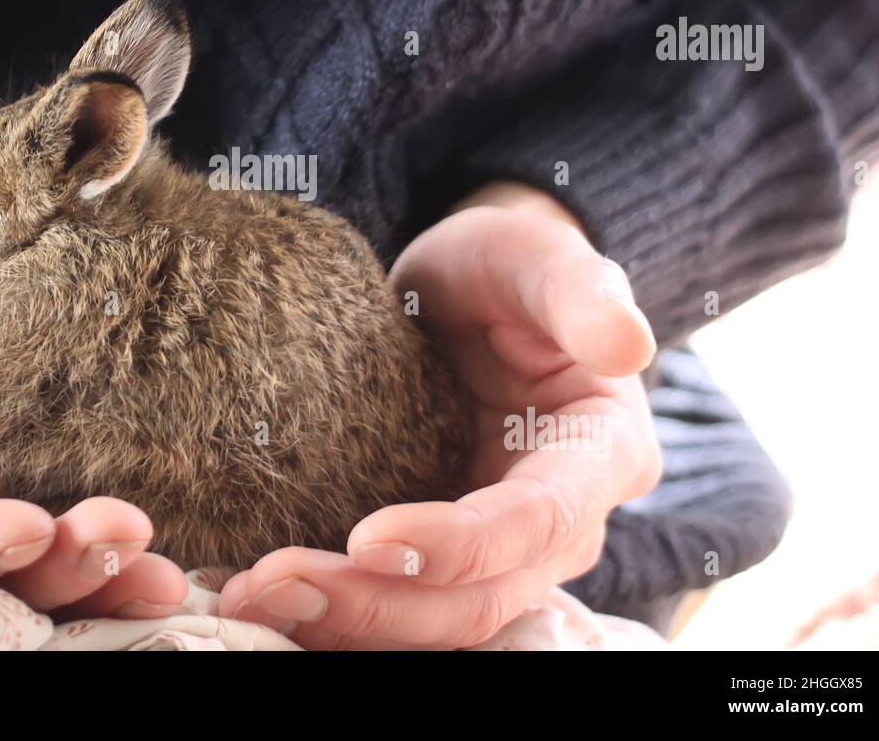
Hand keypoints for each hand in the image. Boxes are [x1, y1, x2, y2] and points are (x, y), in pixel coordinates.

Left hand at [220, 182, 659, 648]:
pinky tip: (261, 603)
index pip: (538, 520)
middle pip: (481, 595)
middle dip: (380, 603)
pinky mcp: (445, 554)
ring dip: (347, 623)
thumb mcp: (537, 256)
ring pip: (438, 619)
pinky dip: (338, 613)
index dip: (460, 544)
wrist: (468, 292)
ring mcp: (502, 548)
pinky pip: (402, 602)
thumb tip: (630, 345)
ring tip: (249, 600)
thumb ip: (582, 292)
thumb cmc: (507, 267)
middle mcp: (560, 522)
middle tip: (272, 585)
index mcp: (599, 453)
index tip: (369, 538)